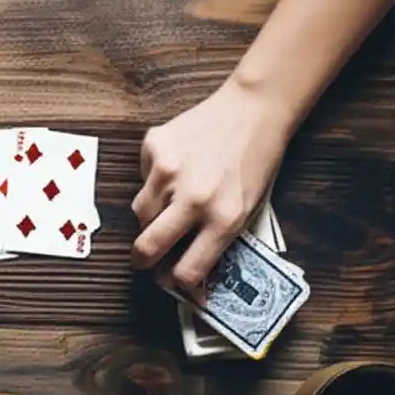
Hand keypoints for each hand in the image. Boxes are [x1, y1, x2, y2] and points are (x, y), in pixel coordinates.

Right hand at [131, 81, 292, 293]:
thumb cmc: (254, 163)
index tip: (174, 282)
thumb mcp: (247, 210)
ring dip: (151, 217)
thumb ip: (216, 242)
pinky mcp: (154, 147)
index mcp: (224, 219)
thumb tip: (186, 274)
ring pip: (140, 213)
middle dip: (143, 261)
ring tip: (172, 201)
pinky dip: (153, 182)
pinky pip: (142, 180)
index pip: (185, 272)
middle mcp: (194, 197)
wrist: (253, 110)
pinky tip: (175, 169)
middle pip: (147, 248)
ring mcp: (169, 170)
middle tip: (145, 259)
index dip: (177, 284)